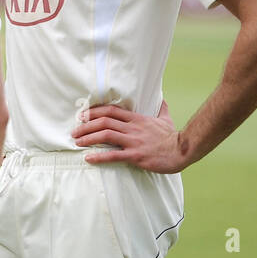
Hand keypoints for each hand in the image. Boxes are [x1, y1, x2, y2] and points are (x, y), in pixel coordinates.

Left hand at [71, 100, 187, 172]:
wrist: (182, 151)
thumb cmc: (172, 137)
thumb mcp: (165, 119)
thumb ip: (160, 109)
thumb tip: (162, 99)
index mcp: (136, 119)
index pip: (111, 110)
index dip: (94, 111)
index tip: (82, 115)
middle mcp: (132, 128)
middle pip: (104, 121)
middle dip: (86, 125)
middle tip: (74, 131)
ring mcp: (133, 141)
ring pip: (105, 135)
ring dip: (88, 138)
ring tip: (77, 142)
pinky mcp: (135, 155)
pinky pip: (114, 155)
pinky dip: (99, 156)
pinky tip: (88, 158)